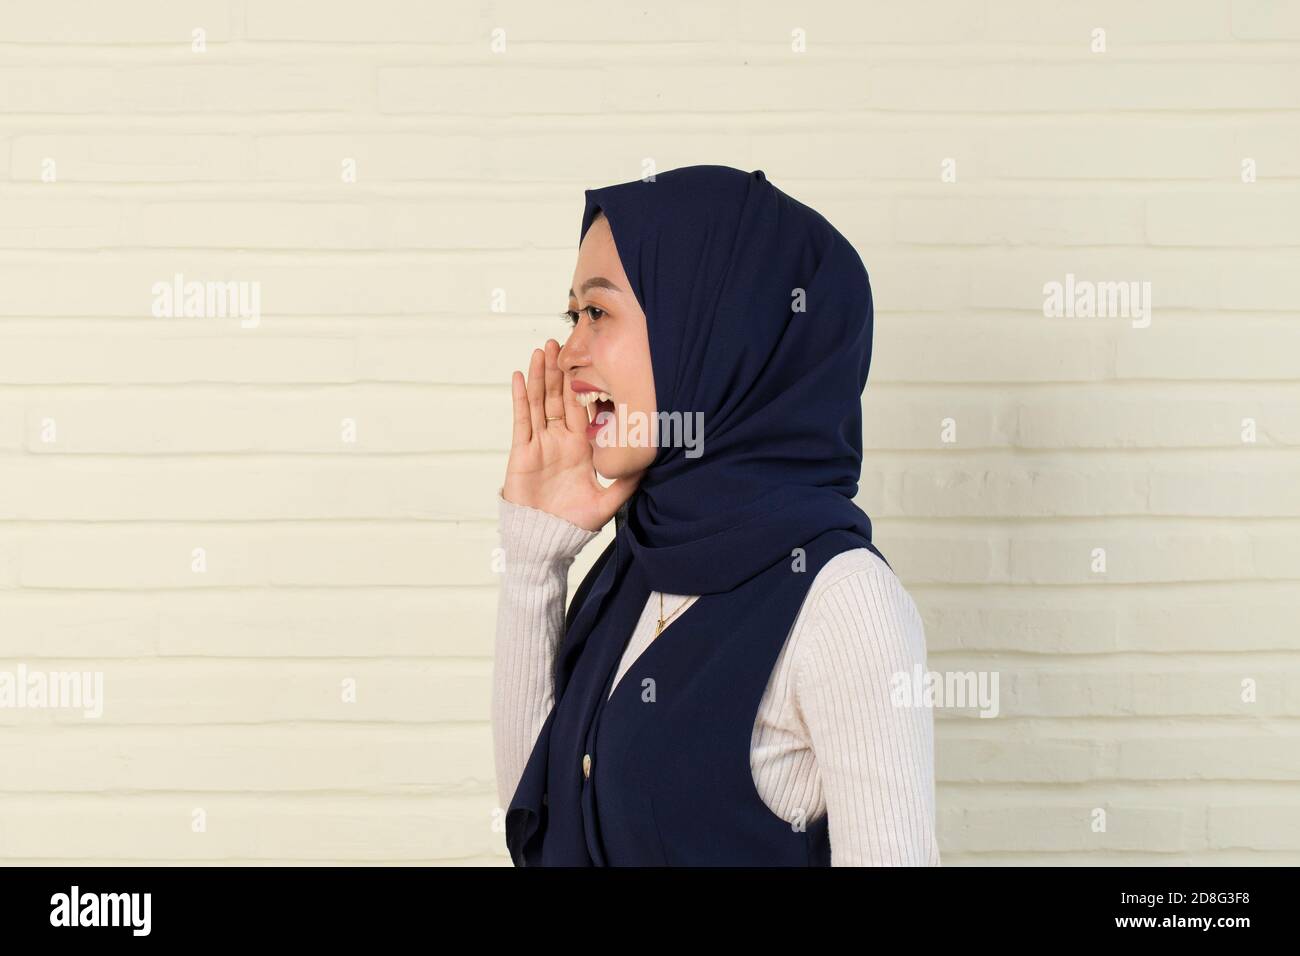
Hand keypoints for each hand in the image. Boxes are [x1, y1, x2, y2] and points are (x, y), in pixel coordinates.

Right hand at [502, 339, 641, 532]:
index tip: (590, 361)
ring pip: (541, 401)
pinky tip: (521, 375)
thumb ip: (627, 481)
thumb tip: (650, 462)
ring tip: (543, 350)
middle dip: (561, 371)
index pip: (584, 408)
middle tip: (562, 342)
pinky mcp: (523, 450)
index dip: (585, 385)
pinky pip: (522, 418)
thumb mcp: (609, 501)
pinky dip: (521, 396)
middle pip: (560, 397)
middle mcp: (561, 440)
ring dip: (541, 375)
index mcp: (582, 447)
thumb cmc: (575, 524)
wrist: (546, 539)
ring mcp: (541, 443)